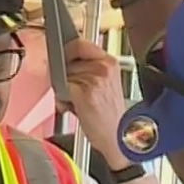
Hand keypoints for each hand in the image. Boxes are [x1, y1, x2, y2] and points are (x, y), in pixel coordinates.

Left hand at [62, 38, 131, 165]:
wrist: (120, 138)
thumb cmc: (112, 117)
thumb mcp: (107, 86)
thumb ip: (89, 71)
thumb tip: (66, 63)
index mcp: (110, 63)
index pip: (80, 44)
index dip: (68, 53)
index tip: (63, 60)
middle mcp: (103, 68)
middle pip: (68, 60)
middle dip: (63, 74)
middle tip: (71, 90)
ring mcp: (94, 79)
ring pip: (63, 75)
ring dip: (63, 89)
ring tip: (75, 103)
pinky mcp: (84, 93)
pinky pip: (62, 88)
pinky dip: (62, 99)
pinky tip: (73, 108)